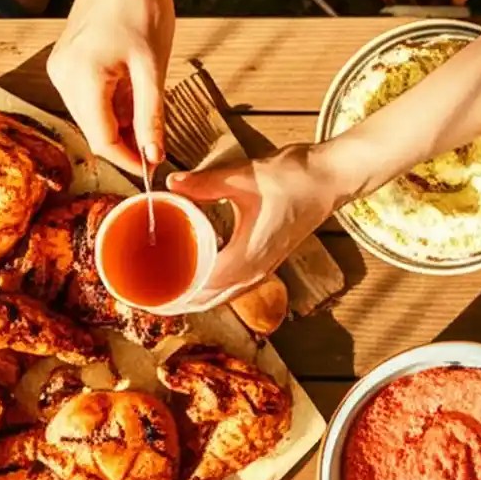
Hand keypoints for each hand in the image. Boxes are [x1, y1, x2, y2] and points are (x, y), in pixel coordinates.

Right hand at [48, 0, 173, 175]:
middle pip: (93, 130)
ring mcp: (60, 69)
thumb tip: (153, 156)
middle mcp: (62, 77)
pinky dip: (111, 101)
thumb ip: (151, 117)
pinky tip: (131, 87)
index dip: (128, 159)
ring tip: (146, 103)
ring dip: (119, 120)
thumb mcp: (153, 67)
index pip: (101, 140)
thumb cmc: (140, 3)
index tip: (152, 166)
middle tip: (156, 138)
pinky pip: (87, 96)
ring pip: (91, 115)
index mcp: (82, 79)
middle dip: (125, 140)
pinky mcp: (65, 62)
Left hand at [166, 142, 360, 312]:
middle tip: (150, 300)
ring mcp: (265, 268)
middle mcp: (257, 269)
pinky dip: (215, 289)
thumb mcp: (244, 177)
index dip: (175, 293)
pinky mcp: (269, 261)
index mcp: (249, 255)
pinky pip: (236, 286)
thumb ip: (205, 183)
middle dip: (181, 302)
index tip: (150, 294)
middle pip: (212, 299)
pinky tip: (200, 280)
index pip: (204, 286)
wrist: (331, 178)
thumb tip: (171, 184)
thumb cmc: (294, 177)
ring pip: (225, 296)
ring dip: (198, 299)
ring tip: (169, 296)